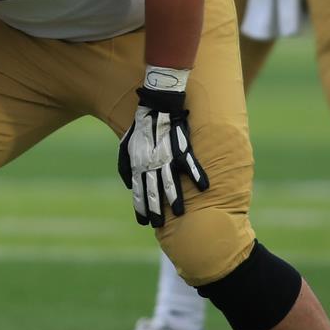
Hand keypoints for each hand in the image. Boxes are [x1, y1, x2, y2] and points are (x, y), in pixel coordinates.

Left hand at [116, 81, 208, 227]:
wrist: (155, 104)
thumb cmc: (140, 126)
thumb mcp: (125, 146)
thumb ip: (126, 167)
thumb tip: (129, 186)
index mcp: (139, 164)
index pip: (138, 191)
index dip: (141, 207)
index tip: (144, 221)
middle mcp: (152, 164)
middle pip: (154, 191)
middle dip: (156, 210)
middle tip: (159, 225)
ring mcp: (167, 157)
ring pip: (171, 182)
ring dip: (176, 199)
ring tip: (180, 214)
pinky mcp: (181, 147)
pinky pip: (191, 164)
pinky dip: (198, 176)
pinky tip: (204, 188)